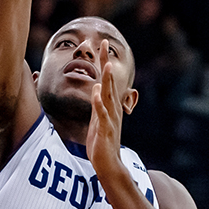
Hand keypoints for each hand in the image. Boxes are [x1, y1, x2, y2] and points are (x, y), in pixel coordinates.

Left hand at [88, 40, 127, 180]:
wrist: (109, 165)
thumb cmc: (102, 143)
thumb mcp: (98, 119)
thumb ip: (98, 104)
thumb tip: (97, 86)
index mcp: (108, 105)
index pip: (106, 79)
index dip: (104, 61)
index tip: (101, 43)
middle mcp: (112, 109)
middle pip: (109, 82)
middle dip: (106, 62)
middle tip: (105, 43)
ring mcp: (110, 119)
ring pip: (108, 96)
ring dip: (108, 80)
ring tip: (107, 64)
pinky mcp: (105, 130)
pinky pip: (102, 115)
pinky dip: (99, 104)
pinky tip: (96, 92)